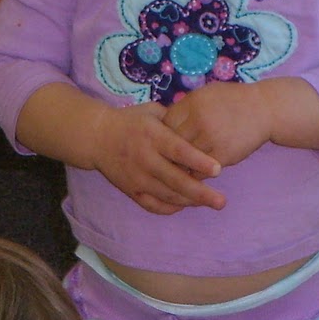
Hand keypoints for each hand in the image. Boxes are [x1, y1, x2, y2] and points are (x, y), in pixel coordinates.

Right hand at [92, 102, 226, 214]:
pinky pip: (153, 205)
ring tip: (210, 203)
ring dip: (190, 201)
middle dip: (201, 193)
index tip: (218, 169)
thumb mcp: (152, 112)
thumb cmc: (130, 122)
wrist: (97, 137)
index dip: (199, 162)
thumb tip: (202, 127)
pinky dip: (170, 208)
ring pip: (167, 195)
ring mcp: (137, 178)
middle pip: (176, 180)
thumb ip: (176, 120)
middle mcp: (145, 158)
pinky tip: (184, 205)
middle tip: (221, 202)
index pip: (179, 151)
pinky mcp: (131, 191)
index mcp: (152, 136)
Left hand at [165, 77, 318, 163]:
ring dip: (180, 168)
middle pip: (172, 144)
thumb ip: (185, 108)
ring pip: (184, 160)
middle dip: (167, 154)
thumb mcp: (207, 94)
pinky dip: (195, 175)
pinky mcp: (223, 155)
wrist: (265, 109)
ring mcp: (211, 138)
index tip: (162, 144)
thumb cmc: (233, 101)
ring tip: (177, 172)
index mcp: (193, 103)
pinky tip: (194, 175)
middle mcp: (200, 120)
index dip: (162, 136)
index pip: (165, 125)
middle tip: (164, 163)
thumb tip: (163, 124)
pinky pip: (200, 172)